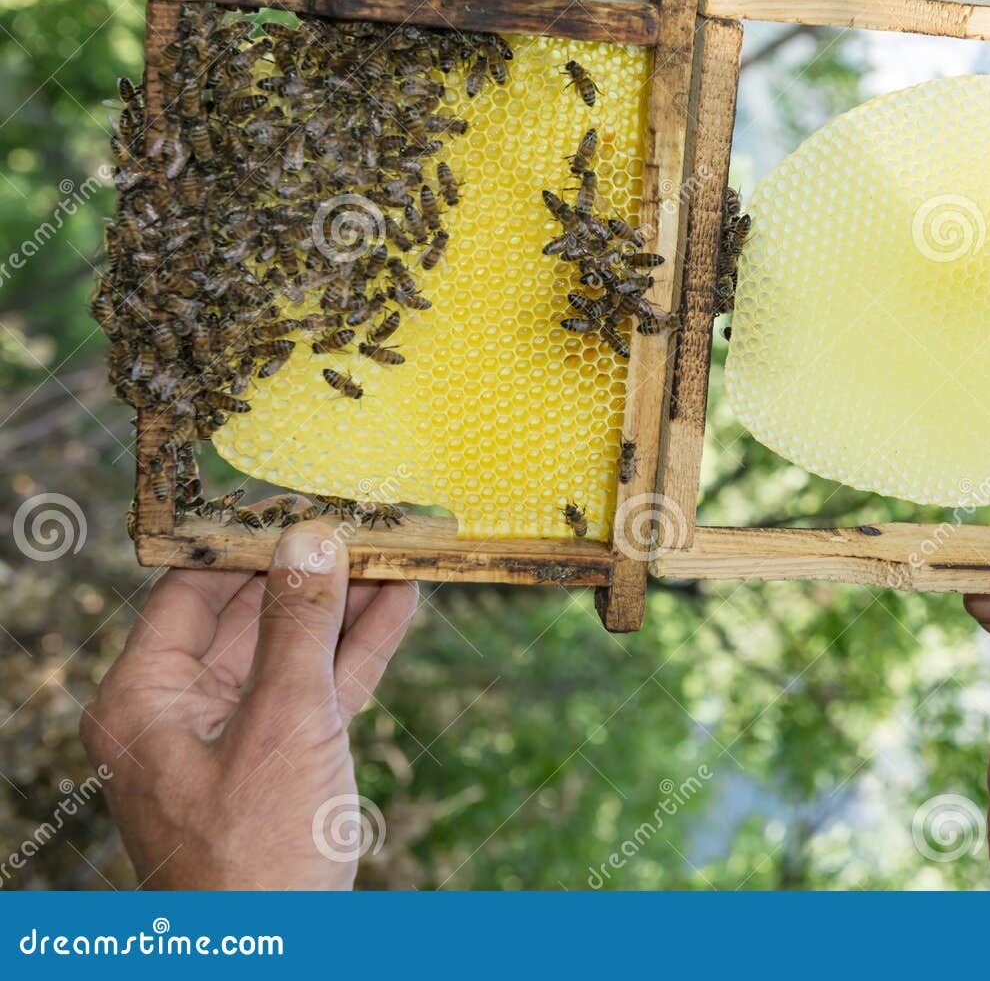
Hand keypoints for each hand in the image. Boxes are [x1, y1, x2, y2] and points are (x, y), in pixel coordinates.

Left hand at [80, 516, 417, 888]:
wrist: (279, 956)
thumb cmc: (256, 856)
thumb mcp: (283, 724)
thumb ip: (301, 625)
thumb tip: (312, 540)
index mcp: (144, 700)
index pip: (191, 591)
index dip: (247, 540)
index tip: (301, 498)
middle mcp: (182, 711)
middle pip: (250, 614)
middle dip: (310, 567)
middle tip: (363, 517)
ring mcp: (236, 737)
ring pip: (294, 648)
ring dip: (345, 602)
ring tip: (396, 547)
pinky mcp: (284, 761)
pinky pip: (320, 687)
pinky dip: (358, 648)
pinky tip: (401, 602)